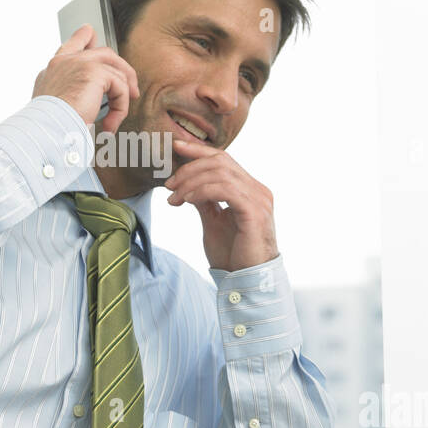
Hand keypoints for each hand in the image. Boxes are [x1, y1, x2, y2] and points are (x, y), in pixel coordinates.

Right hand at [32, 24, 138, 132]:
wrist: (46, 130)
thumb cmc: (49, 126)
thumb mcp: (54, 105)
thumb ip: (69, 94)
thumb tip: (89, 99)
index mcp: (54, 68)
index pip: (73, 42)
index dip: (85, 38)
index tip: (92, 35)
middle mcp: (65, 61)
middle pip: (103, 53)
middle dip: (122, 70)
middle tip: (131, 91)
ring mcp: (80, 63)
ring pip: (116, 70)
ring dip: (123, 96)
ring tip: (117, 118)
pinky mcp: (94, 72)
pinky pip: (120, 87)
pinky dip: (120, 108)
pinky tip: (110, 125)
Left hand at [164, 137, 278, 271]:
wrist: (247, 281)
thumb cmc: (233, 255)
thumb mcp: (213, 222)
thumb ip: (205, 202)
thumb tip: (188, 186)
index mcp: (250, 189)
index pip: (224, 159)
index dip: (199, 150)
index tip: (175, 146)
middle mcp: (257, 190)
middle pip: (220, 162)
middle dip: (189, 169)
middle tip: (168, 185)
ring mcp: (258, 199)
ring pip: (220, 173)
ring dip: (190, 182)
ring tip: (173, 197)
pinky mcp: (254, 211)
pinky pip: (225, 189)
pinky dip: (201, 191)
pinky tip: (186, 200)